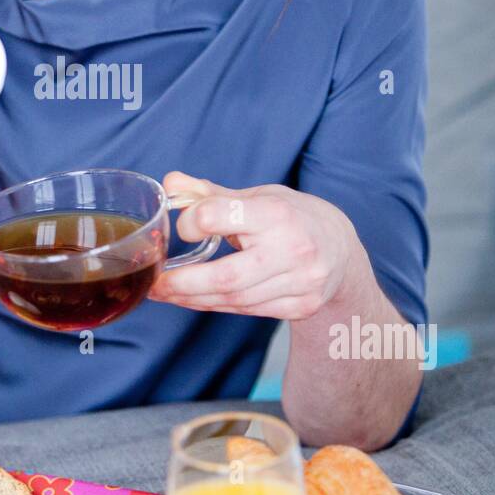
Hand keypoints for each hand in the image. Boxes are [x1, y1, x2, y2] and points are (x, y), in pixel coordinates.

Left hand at [146, 171, 358, 320]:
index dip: (192, 221)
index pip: (221, 216)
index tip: (182, 228)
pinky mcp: (301, 306)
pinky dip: (216, 306)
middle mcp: (293, 250)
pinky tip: (195, 300)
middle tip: (154, 283)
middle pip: (225, 276)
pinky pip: (248, 311)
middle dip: (183, 283)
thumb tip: (170, 183)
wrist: (341, 250)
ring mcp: (300, 283)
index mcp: (277, 213)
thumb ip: (210, 195)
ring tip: (166, 292)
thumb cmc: (291, 216)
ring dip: (193, 298)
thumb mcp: (257, 196)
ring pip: (234, 299)